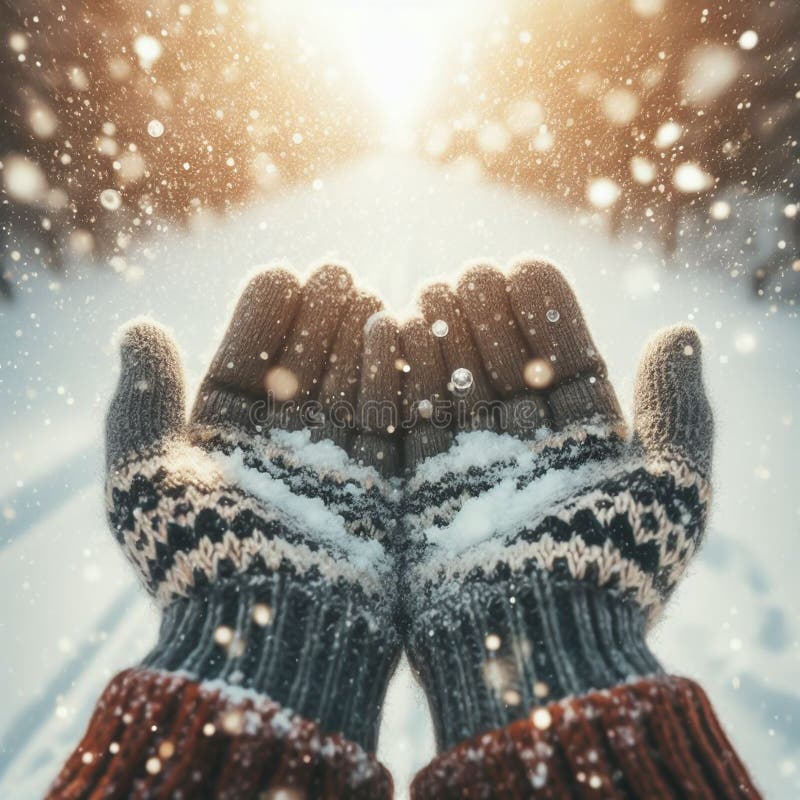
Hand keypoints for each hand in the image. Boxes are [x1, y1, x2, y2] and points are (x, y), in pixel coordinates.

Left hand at [105, 264, 400, 751]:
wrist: (273, 636)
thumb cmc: (199, 561)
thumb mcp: (146, 480)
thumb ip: (144, 403)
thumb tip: (138, 328)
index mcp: (223, 444)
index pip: (245, 364)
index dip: (262, 318)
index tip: (280, 275)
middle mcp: (278, 451)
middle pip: (301, 368)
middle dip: (316, 317)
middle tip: (333, 272)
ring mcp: (330, 467)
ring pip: (344, 386)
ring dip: (353, 335)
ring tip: (362, 291)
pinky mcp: (376, 486)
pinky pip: (385, 419)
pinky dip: (388, 376)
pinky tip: (392, 331)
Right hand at [399, 259, 711, 749]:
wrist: (534, 642)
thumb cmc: (611, 570)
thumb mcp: (670, 488)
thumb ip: (677, 409)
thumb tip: (683, 333)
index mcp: (588, 448)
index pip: (566, 363)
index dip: (547, 315)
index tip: (527, 267)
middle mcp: (530, 455)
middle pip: (508, 369)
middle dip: (491, 317)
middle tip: (472, 273)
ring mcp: (475, 470)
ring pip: (459, 388)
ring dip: (448, 336)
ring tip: (437, 288)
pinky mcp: (425, 489)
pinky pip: (413, 422)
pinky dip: (406, 377)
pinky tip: (399, 328)